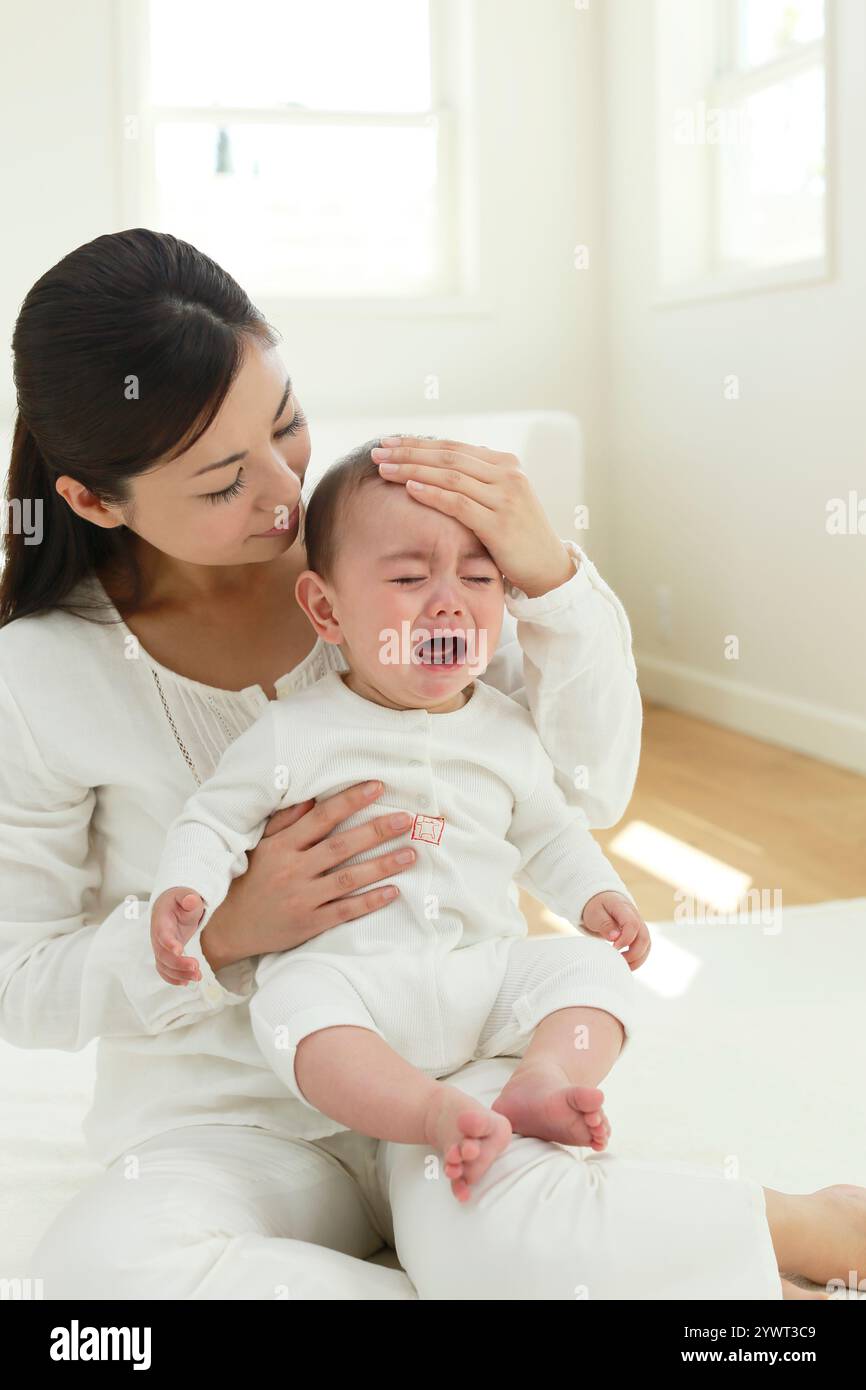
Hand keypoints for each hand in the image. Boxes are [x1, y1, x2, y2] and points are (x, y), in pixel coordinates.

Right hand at [151, 887, 206, 985]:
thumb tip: (191, 900)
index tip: (178, 950)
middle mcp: (157, 936)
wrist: (170, 906)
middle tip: (196, 968)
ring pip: (164, 965)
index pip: (162, 933)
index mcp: (161, 920)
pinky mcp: (164, 955)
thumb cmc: (179, 901)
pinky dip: (173, 978)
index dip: (168, 942)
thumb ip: (188, 898)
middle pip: (162, 954)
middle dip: (178, 963)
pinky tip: (186, 982)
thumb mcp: (185, 895)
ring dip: (179, 974)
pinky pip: (165, 970)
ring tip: (197, 977)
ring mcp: (160, 947)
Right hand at [199, 781, 416, 972]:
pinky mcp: (309, 924)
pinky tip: (393, 891)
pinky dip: (370, 901)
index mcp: (281, 846)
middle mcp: (293, 870)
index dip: (351, 800)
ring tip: (410, 853)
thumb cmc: (248, 881)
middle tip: (406, 819)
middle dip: (377, 830)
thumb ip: (285, 821)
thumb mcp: (261, 846)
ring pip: (349, 879)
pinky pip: (345, 911)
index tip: (378, 787)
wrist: (227, 927)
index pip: (322, 817)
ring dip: (382, 865)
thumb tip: (312, 796)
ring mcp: (302, 898)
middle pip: (342, 846)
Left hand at [370, 436, 575, 596]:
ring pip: (450, 476)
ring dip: (413, 469)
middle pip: (448, 457)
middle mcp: (507, 475)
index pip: (453, 447)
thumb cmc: (517, 536)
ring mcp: (505, 497)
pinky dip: (432, 493)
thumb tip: (445, 462)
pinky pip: (459, 503)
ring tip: (384, 468)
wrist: (547, 567)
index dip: (418, 443)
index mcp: (505, 464)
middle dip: (408, 451)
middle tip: (378, 449)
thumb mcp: (500, 500)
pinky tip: (409, 488)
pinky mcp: (500, 523)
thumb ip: (478, 480)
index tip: (389, 441)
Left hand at [582, 891, 650, 970]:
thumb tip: (615, 937)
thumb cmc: (597, 907)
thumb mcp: (595, 912)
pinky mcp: (639, 934)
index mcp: (624, 908)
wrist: (603, 900)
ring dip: (637, 959)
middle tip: (618, 961)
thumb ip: (605, 924)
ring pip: (647, 945)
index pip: (633, 925)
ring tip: (622, 967)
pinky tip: (626, 965)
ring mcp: (640, 925)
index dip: (625, 939)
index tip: (613, 948)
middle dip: (634, 954)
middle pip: (644, 937)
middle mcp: (636, 917)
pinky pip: (644, 948)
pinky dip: (637, 959)